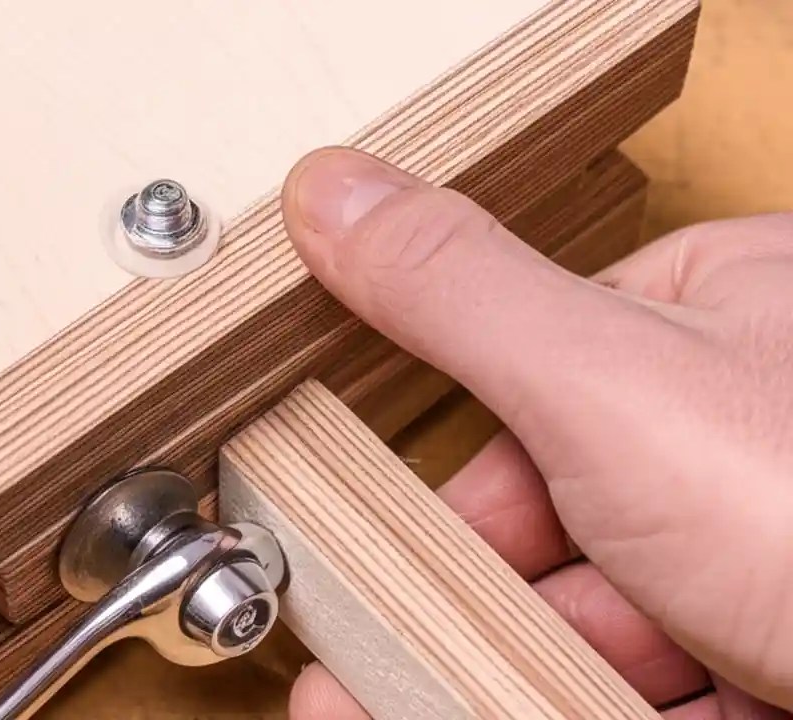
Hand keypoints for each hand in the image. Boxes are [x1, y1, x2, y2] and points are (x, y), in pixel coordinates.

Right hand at [280, 148, 792, 718]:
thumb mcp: (609, 382)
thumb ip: (459, 293)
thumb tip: (334, 193)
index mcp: (734, 314)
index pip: (549, 376)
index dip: (471, 475)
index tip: (397, 542)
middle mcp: (763, 430)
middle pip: (577, 515)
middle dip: (496, 598)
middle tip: (409, 650)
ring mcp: (784, 555)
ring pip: (623, 613)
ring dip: (530, 668)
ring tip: (444, 702)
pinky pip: (673, 680)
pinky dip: (596, 705)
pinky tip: (546, 711)